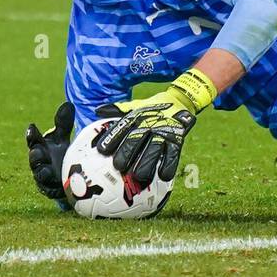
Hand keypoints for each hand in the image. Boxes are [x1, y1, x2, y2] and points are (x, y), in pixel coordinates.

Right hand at [25, 101, 74, 205]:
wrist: (66, 176)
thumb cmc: (60, 153)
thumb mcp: (61, 138)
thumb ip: (63, 124)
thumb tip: (68, 104)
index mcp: (40, 146)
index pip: (33, 139)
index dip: (31, 134)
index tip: (32, 126)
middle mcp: (39, 161)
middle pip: (34, 158)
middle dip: (35, 154)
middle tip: (39, 150)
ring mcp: (43, 176)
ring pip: (40, 174)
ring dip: (42, 171)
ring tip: (47, 169)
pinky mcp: (50, 189)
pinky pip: (49, 189)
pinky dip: (52, 187)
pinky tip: (58, 185)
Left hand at [94, 69, 216, 185]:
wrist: (179, 101)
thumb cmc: (151, 109)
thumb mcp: (134, 106)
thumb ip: (117, 110)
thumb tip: (98, 110)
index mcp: (136, 117)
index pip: (121, 127)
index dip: (111, 139)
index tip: (101, 151)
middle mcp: (148, 124)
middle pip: (136, 139)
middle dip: (127, 153)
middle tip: (119, 166)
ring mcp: (163, 131)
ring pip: (154, 148)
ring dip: (146, 162)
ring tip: (139, 175)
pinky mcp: (177, 138)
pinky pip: (173, 153)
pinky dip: (169, 165)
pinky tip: (163, 175)